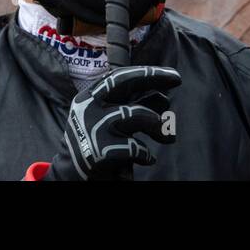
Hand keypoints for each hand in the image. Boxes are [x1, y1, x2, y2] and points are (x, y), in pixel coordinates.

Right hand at [43, 65, 180, 180]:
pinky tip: (147, 158)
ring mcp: (92, 128)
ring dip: (159, 127)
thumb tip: (164, 99)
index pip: (119, 77)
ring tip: (168, 137)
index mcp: (88, 97)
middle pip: (125, 83)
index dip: (147, 72)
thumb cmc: (96, 144)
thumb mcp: (112, 121)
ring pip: (139, 115)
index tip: (171, 74)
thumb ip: (132, 107)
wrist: (72, 176)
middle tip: (177, 79)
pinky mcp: (99, 152)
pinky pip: (136, 148)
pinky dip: (146, 155)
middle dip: (153, 76)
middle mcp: (88, 108)